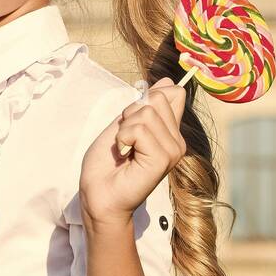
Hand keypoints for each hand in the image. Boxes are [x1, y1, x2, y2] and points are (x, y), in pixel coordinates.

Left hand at [79, 78, 186, 225]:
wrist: (99, 194)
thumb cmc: (107, 165)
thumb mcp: (123, 125)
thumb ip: (144, 105)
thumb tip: (169, 80)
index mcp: (169, 131)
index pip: (172, 94)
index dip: (145, 99)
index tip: (130, 122)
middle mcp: (176, 140)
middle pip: (157, 99)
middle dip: (130, 115)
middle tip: (124, 140)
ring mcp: (173, 150)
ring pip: (147, 113)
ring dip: (124, 129)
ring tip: (124, 150)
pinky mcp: (164, 158)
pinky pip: (140, 129)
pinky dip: (123, 139)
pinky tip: (125, 156)